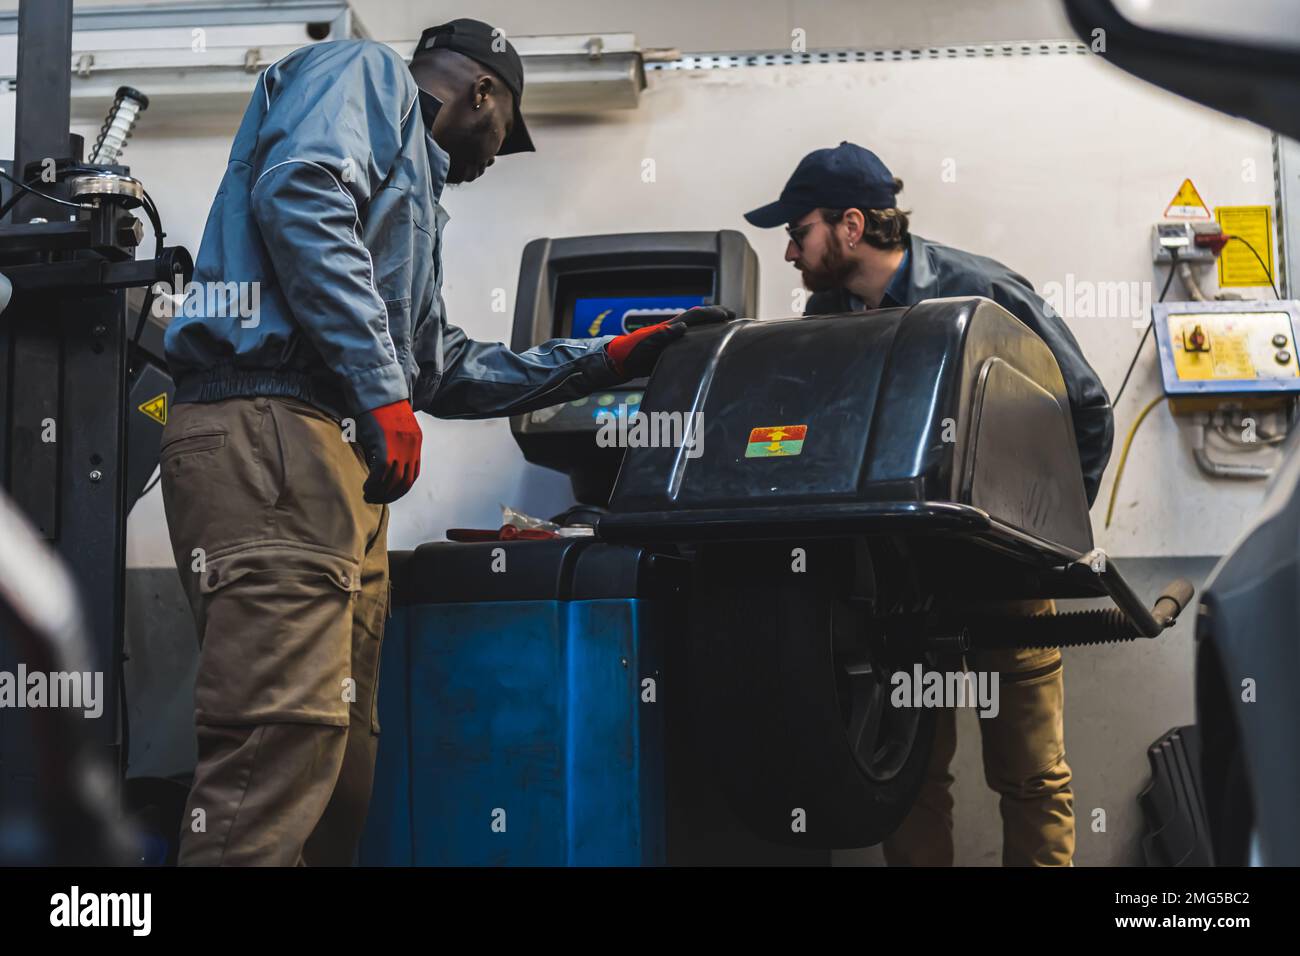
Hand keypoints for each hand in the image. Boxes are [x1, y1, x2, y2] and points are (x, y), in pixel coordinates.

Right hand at [355, 400, 421, 503]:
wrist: (375, 389)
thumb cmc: (378, 408)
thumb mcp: (392, 429)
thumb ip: (393, 446)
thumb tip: (384, 468)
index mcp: (415, 442)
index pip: (412, 475)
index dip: (401, 489)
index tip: (389, 495)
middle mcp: (410, 446)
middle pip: (404, 481)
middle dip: (391, 494)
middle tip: (377, 499)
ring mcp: (399, 445)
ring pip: (393, 479)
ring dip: (381, 492)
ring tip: (369, 495)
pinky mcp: (384, 444)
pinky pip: (381, 472)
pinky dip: (374, 483)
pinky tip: (366, 487)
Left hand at [605, 306, 734, 377]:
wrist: (620, 361)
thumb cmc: (632, 352)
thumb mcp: (646, 343)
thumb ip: (663, 334)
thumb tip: (681, 326)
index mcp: (670, 326)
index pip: (695, 315)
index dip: (712, 313)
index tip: (728, 315)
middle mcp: (674, 330)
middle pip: (698, 319)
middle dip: (716, 315)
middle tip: (733, 317)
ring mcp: (672, 339)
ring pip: (696, 329)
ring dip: (711, 327)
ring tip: (726, 330)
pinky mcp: (670, 350)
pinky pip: (691, 342)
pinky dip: (702, 340)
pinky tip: (708, 348)